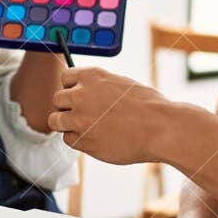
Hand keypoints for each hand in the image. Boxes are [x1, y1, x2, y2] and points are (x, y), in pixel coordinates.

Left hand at [48, 66, 176, 163]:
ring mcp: (80, 119)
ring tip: (86, 127)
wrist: (161, 127)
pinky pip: (68, 139)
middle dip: (68, 107)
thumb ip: (99, 86)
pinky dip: (78, 140)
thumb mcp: (121, 83)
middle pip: (57, 100)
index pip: (65, 77)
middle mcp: (81, 95)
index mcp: (92, 76)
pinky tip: (96, 138)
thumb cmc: (148, 106)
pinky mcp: (84, 141)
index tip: (79, 94)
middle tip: (83, 114)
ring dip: (67, 124)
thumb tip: (85, 91)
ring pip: (56, 121)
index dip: (72, 87)